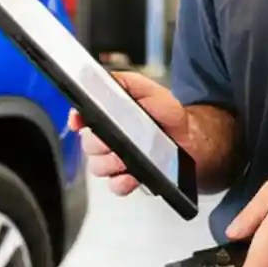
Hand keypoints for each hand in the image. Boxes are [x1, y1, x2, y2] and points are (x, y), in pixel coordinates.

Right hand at [67, 71, 189, 195]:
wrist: (190, 137)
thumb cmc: (168, 114)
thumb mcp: (149, 90)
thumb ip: (127, 83)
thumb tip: (103, 81)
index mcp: (108, 115)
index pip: (80, 118)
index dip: (76, 119)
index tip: (79, 121)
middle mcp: (107, 138)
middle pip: (87, 145)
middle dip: (99, 143)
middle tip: (116, 138)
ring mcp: (115, 160)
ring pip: (97, 166)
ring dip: (111, 162)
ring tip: (126, 157)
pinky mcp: (127, 178)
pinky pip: (114, 185)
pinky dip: (122, 181)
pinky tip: (131, 174)